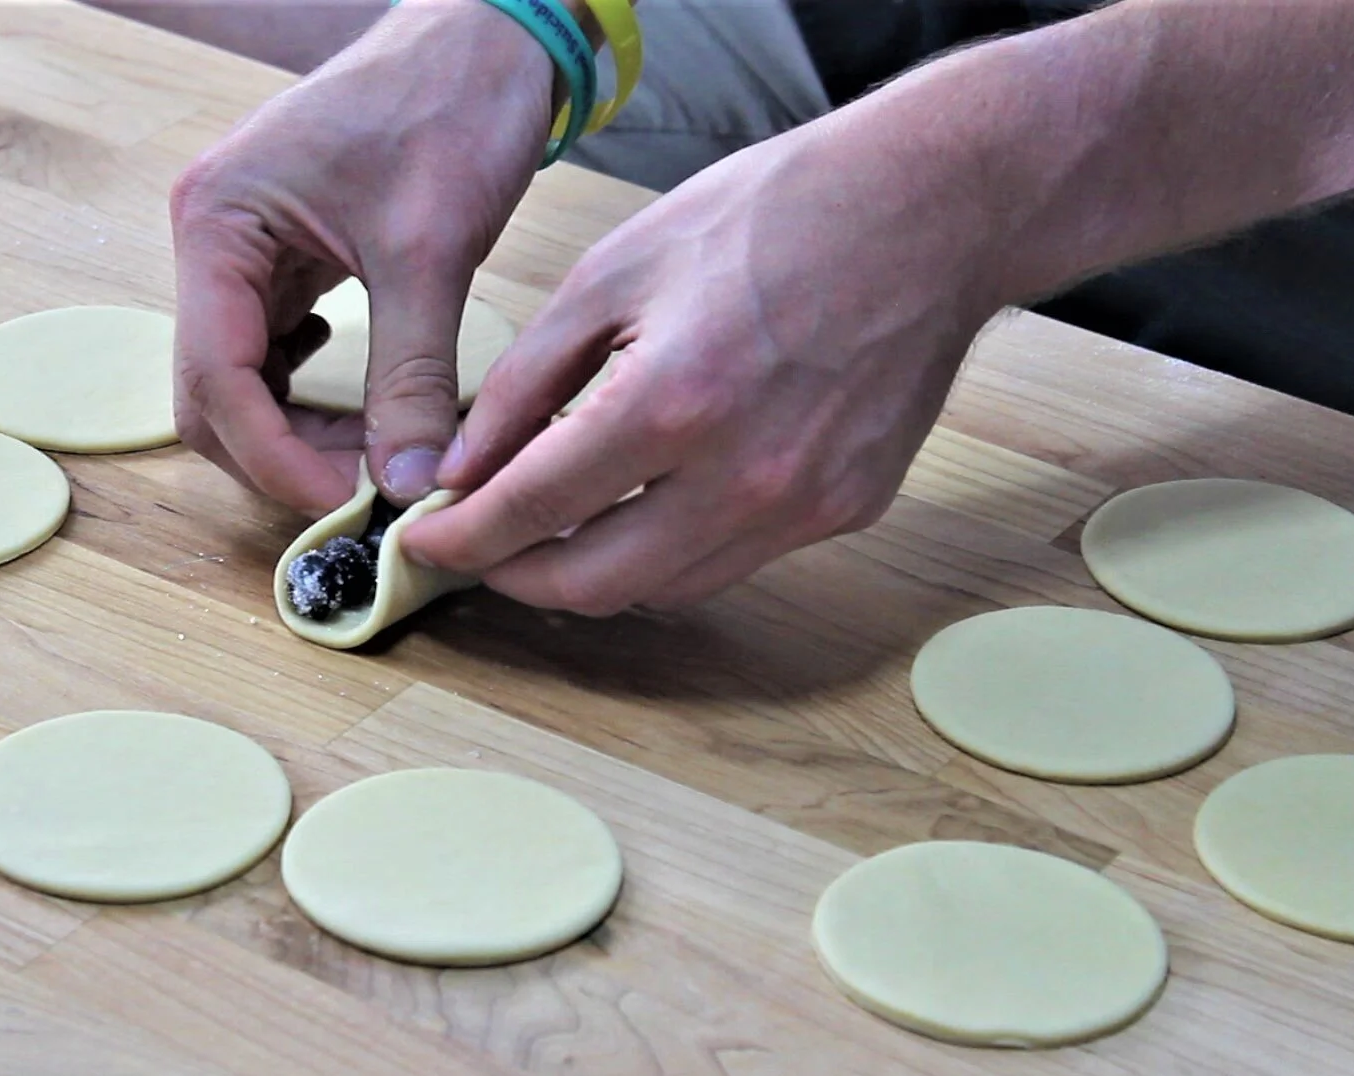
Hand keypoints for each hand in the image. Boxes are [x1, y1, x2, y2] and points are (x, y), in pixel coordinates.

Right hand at [169, 0, 555, 513]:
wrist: (484, 35)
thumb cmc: (449, 107)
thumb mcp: (430, 253)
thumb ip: (412, 376)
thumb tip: (407, 483)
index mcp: (218, 222)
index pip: (215, 378)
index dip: (274, 455)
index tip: (343, 501)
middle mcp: (211, 238)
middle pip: (211, 392)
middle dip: (281, 451)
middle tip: (366, 487)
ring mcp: (242, 249)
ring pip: (240, 381)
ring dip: (298, 428)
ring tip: (377, 447)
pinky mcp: (280, 258)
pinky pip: (272, 351)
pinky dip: (311, 391)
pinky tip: (363, 393)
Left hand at [402, 126, 1006, 613]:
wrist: (929, 210)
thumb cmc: (772, 215)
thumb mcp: (616, 271)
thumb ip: (527, 381)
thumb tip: (465, 466)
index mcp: (672, 400)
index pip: (532, 508)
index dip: (463, 537)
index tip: (424, 541)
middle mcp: (743, 475)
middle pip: (594, 584)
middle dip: (515, 578)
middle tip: (478, 549)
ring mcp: (803, 505)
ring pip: (663, 588)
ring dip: (592, 572)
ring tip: (550, 529)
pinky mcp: (845, 512)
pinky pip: (732, 560)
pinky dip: (668, 549)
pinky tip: (644, 504)